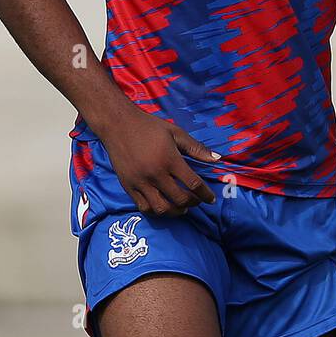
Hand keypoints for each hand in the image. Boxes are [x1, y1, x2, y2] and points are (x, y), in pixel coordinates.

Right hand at [99, 110, 218, 217]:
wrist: (118, 124)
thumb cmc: (149, 127)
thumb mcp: (175, 132)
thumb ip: (196, 148)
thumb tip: (217, 159)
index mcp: (170, 160)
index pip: (193, 184)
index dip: (205, 194)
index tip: (211, 199)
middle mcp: (156, 174)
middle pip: (179, 199)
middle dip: (193, 203)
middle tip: (197, 201)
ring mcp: (140, 182)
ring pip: (162, 208)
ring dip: (176, 211)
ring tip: (182, 208)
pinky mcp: (128, 186)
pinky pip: (144, 207)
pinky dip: (156, 211)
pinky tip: (163, 206)